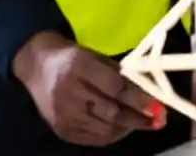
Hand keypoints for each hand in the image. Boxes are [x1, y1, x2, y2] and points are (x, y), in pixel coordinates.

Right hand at [12, 31, 161, 146]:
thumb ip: (122, 74)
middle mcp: (69, 93)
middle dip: (139, 118)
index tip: (158, 104)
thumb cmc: (75, 59)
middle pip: (112, 112)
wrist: (37, 68)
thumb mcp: (97, 57)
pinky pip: (94, 139)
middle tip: (158, 119)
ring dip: (129, 128)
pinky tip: (124, 128)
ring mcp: (63, 115)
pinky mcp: (61, 130)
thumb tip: (152, 92)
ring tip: (144, 123)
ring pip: (105, 129)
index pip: (116, 87)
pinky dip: (113, 135)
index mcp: (79, 67)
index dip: (139, 98)